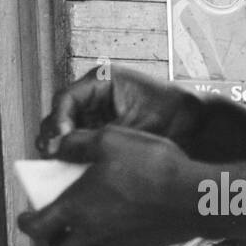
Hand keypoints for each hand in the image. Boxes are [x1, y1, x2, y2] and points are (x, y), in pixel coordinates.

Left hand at [18, 125, 201, 245]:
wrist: (195, 195)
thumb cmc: (151, 165)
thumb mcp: (108, 139)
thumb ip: (76, 143)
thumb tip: (57, 147)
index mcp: (75, 209)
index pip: (36, 228)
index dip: (25, 224)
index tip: (25, 218)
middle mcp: (92, 233)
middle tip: (55, 235)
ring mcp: (117, 244)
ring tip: (90, 234)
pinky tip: (132, 239)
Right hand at [37, 66, 205, 157]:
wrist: (194, 126)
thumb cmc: (169, 115)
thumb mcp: (130, 125)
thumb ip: (95, 136)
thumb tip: (61, 149)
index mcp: (100, 80)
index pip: (66, 99)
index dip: (58, 120)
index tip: (61, 139)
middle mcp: (92, 94)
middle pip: (59, 115)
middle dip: (53, 135)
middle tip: (51, 154)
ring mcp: (94, 113)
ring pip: (64, 129)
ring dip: (59, 145)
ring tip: (56, 161)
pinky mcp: (97, 130)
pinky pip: (76, 141)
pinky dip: (71, 153)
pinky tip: (68, 166)